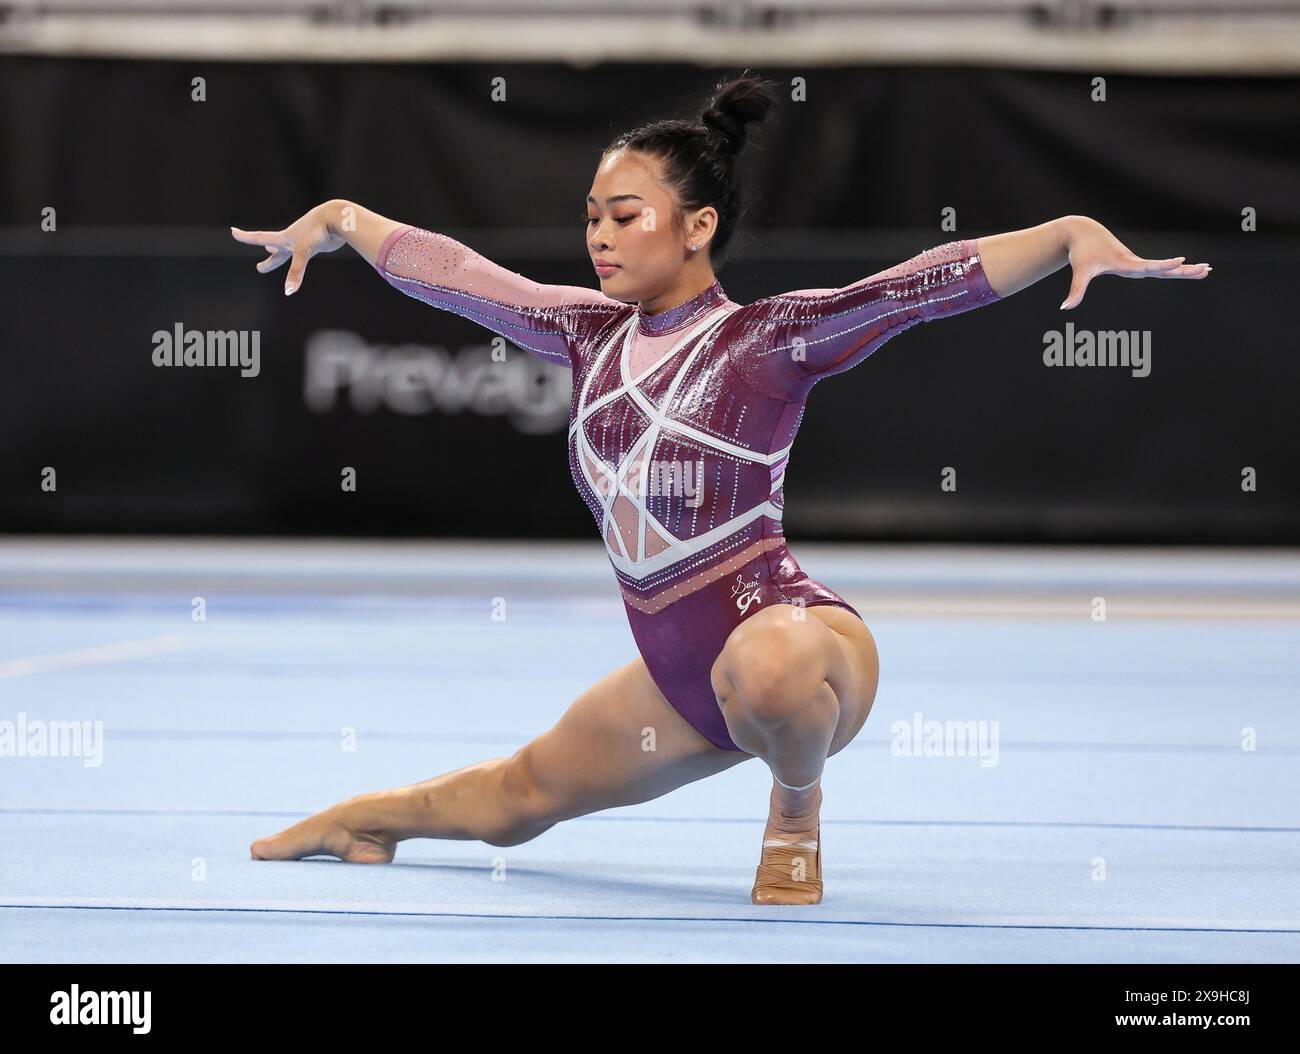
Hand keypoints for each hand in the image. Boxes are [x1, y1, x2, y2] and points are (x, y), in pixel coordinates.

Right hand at [230, 201, 346, 295]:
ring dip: (281, 252)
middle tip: (260, 268)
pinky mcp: (318, 243)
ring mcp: (305, 240)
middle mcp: (293, 239)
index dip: (246, 237)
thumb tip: (288, 291)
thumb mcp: (304, 252)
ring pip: (290, 250)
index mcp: (284, 238)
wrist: (337, 219)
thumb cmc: (318, 231)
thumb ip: (296, 272)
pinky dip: (303, 254)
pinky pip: (307, 251)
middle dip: (269, 260)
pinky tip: (305, 250)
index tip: (233, 231)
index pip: (260, 238)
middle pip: (276, 251)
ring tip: (272, 250)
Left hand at [1060, 216, 1210, 309]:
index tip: (1180, 261)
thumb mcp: (1079, 272)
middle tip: (1205, 269)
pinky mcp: (1135, 263)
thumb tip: (1065, 308)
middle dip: (1184, 270)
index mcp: (1124, 263)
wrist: (1082, 232)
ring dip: (1185, 270)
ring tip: (1207, 270)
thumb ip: (1075, 291)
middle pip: (1162, 267)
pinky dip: (1173, 269)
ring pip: (1164, 267)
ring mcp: (1136, 263)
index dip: (1162, 265)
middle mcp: (1133, 262)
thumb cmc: (1081, 253)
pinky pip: (1158, 267)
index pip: (1146, 266)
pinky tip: (1188, 269)